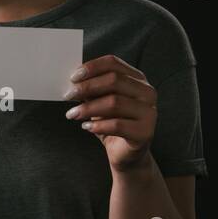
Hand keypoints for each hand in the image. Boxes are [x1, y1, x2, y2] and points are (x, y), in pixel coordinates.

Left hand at [63, 54, 155, 172]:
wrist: (125, 154)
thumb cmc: (112, 124)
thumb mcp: (100, 102)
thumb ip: (92, 90)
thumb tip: (73, 82)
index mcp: (137, 79)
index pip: (114, 64)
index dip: (92, 67)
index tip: (73, 77)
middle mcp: (147, 92)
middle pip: (114, 80)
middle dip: (86, 87)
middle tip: (68, 96)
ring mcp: (149, 112)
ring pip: (114, 102)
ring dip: (88, 108)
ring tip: (72, 114)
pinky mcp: (145, 132)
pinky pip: (117, 125)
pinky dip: (97, 125)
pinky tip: (86, 127)